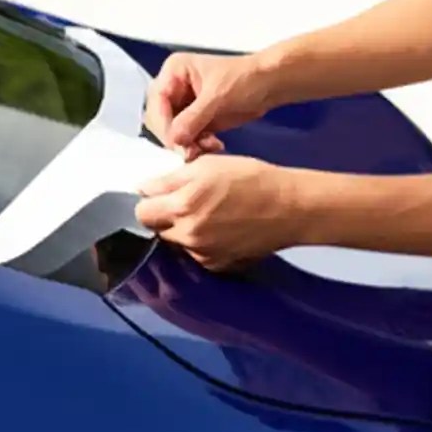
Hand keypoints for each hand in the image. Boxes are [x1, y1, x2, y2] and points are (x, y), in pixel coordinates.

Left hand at [135, 155, 304, 270]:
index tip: (160, 194)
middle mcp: (187, 236)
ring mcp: (201, 254)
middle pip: (157, 229)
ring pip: (176, 242)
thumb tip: (143, 188)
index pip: (141, 212)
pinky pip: (195, 254)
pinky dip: (200, 243)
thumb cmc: (249, 178)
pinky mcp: (216, 266)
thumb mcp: (207, 166)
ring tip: (206, 214)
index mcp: (182, 207)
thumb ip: (170, 179)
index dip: (148, 201)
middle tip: (185, 201)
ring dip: (181, 230)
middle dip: (164, 216)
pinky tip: (219, 229)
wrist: (290, 208)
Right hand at [145, 52, 276, 158]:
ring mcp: (184, 105)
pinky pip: (186, 139)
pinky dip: (196, 146)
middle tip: (190, 151)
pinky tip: (213, 146)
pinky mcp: (195, 120)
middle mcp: (174, 87)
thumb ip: (193, 118)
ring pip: (172, 132)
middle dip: (175, 137)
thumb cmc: (245, 80)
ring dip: (187, 144)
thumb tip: (173, 140)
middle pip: (160, 119)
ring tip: (208, 147)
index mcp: (174, 72)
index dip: (163, 123)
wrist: (271, 85)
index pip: (157, 101)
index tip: (175, 143)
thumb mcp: (218, 96)